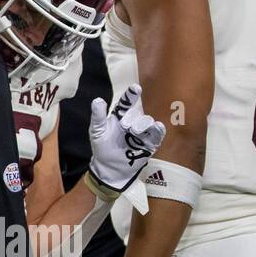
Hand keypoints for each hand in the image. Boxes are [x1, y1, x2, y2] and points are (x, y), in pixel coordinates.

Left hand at [87, 83, 163, 212]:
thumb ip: (98, 116)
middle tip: (125, 126)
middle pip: (138, 113)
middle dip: (133, 117)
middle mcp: (133, 122)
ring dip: (143, 124)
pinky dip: (158, 129)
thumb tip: (98, 100)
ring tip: (134, 132)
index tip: (135, 88)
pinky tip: (157, 127)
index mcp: (120, 116)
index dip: (131, 95)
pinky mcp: (151, 143)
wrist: (110, 168)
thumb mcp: (97, 131)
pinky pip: (158, 133)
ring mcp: (143, 132)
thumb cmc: (102, 148)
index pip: (127, 103)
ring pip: (148, 121)